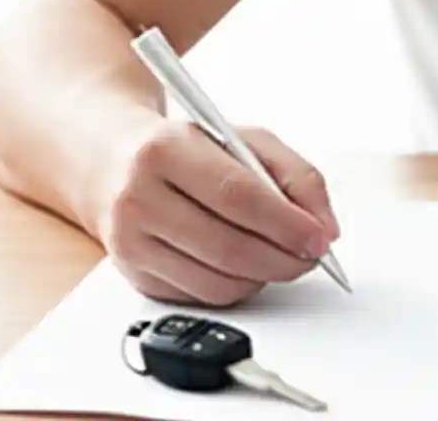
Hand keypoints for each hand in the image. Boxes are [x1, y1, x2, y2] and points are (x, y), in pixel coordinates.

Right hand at [97, 119, 339, 306]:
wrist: (112, 161)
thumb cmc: (185, 149)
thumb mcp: (242, 140)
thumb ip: (295, 175)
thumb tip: (324, 226)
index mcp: (166, 150)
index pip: (237, 195)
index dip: (286, 223)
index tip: (319, 238)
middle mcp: (139, 197)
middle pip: (229, 247)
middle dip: (284, 259)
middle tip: (310, 256)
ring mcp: (131, 241)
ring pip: (218, 283)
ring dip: (264, 277)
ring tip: (280, 257)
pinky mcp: (135, 275)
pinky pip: (202, 297)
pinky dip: (236, 287)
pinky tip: (243, 264)